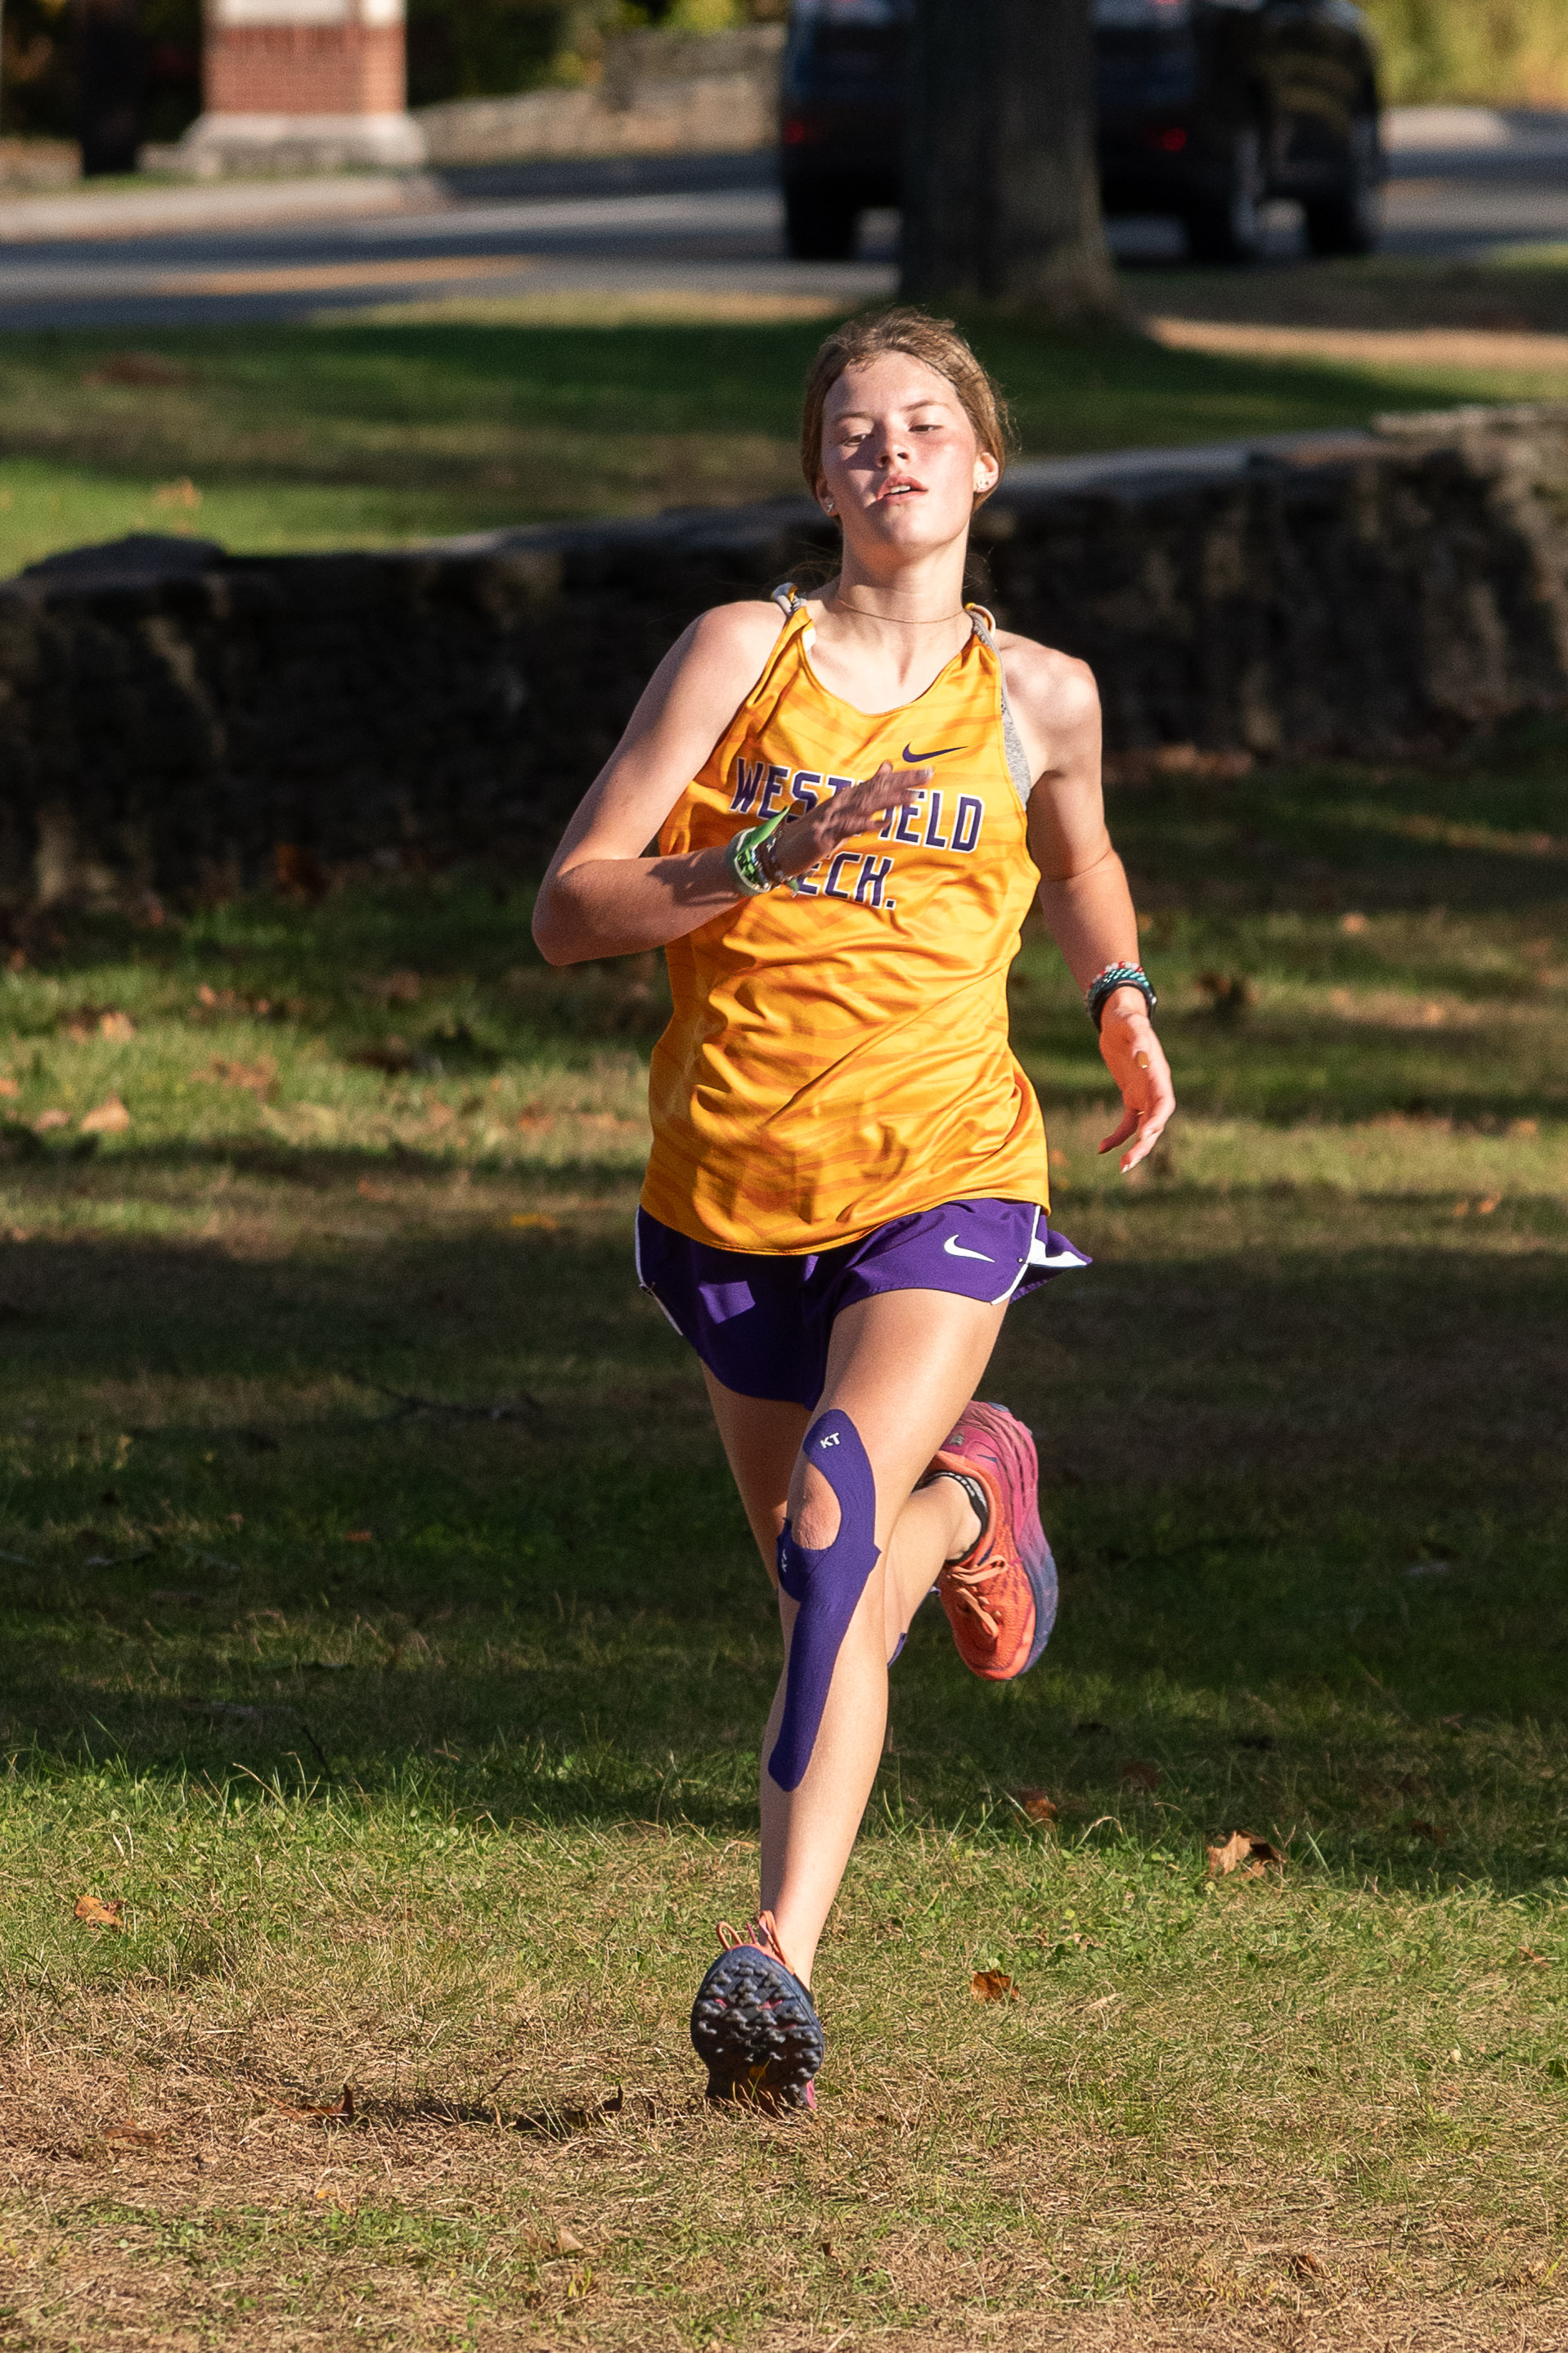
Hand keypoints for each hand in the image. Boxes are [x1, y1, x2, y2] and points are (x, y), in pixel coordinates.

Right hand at [766, 762, 927, 882]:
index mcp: (847, 798)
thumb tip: (884, 772)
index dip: (903, 778)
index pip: (879, 783)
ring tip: (913, 798)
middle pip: (876, 789)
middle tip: (928, 775)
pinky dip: (866, 824)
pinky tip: (882, 823)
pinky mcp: (824, 835)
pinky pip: (848, 828)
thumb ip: (863, 796)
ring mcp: (832, 818)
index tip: (927, 773)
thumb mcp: (841, 813)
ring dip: (889, 801)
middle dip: (903, 782)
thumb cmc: (813, 833)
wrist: (780, 849)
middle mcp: (841, 803)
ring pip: (865, 805)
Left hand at [1096, 995, 1174, 1174]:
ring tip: (1121, 1166)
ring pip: (1144, 1128)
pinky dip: (1117, 1136)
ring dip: (1135, 1147)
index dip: (1158, 1119)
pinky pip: (1127, 1123)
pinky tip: (1102, 1148)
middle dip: (1145, 1143)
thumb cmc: (1126, 1020)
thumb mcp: (1130, 1025)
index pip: (1165, 1102)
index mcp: (1158, 1073)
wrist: (1120, 1019)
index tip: (1147, 1134)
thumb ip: (1138, 1039)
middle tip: (1128, 1162)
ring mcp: (1144, 1094)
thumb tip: (1143, 1057)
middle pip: (1156, 1122)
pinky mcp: (1131, 1097)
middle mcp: (1155, 1087)